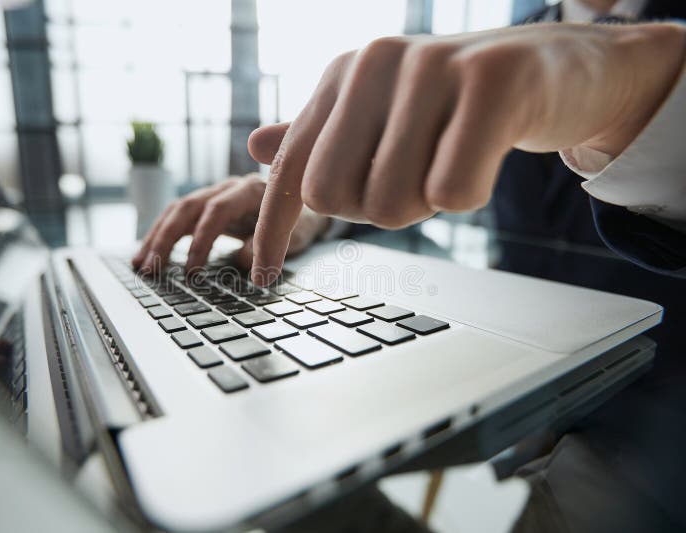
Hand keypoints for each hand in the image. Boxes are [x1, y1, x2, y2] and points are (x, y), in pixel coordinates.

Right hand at [131, 174, 329, 271]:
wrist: (307, 204)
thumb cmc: (302, 222)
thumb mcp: (295, 237)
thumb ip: (271, 246)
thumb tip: (244, 261)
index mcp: (251, 189)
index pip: (217, 210)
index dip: (202, 240)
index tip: (192, 270)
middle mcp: (229, 187)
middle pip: (188, 207)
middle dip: (167, 239)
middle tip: (153, 269)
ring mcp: (215, 193)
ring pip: (177, 210)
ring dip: (156, 237)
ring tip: (141, 265)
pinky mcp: (207, 205)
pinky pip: (178, 217)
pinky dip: (160, 235)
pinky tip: (146, 254)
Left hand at [248, 23, 685, 284]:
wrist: (556, 70)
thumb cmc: (459, 106)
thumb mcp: (383, 118)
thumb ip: (323, 137)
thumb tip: (253, 146)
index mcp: (342, 76)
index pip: (290, 171)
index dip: (270, 230)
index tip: (260, 277)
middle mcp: (374, 62)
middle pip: (334, 197)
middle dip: (376, 209)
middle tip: (415, 180)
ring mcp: (431, 65)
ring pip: (393, 202)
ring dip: (427, 203)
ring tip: (452, 159)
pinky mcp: (492, 80)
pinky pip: (452, 193)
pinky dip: (470, 195)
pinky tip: (486, 157)